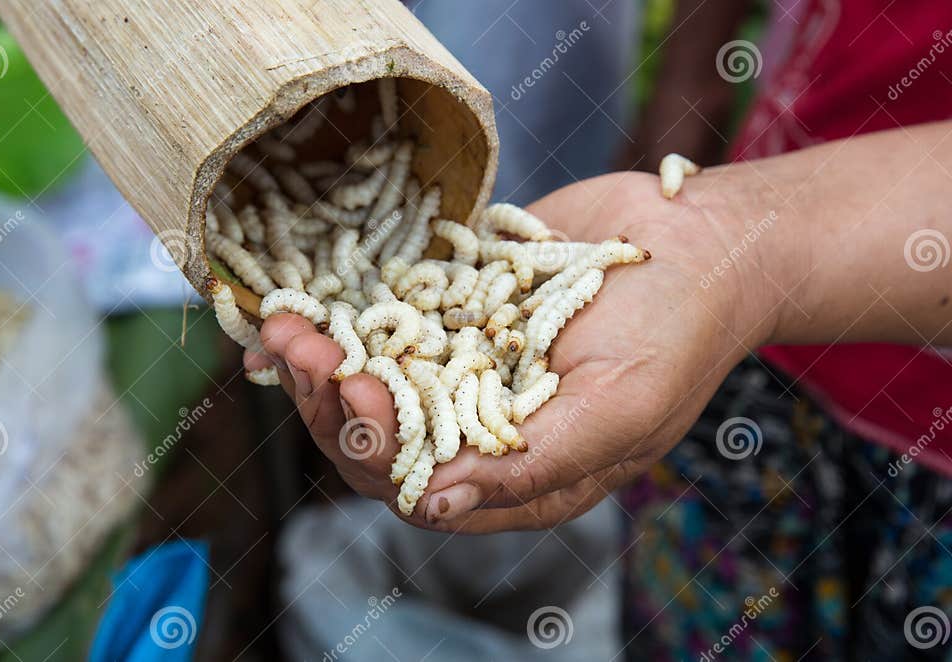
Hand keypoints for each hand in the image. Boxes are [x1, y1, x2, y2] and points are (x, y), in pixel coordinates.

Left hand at [246, 170, 773, 532]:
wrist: (701, 241)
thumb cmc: (678, 333)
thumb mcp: (619, 410)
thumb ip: (532, 467)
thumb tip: (431, 508)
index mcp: (518, 470)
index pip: (416, 483)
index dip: (370, 448)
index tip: (352, 389)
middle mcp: (480, 422)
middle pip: (377, 434)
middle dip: (328, 399)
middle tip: (297, 349)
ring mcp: (464, 364)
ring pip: (369, 376)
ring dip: (321, 355)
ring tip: (281, 321)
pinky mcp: (456, 309)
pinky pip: (386, 320)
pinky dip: (341, 313)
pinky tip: (301, 296)